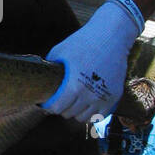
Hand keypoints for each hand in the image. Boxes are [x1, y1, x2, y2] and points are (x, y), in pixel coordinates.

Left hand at [41, 0, 142, 124]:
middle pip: (69, 114)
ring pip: (84, 118)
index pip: (56, 108)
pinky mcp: (114, 96)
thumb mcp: (60, 52)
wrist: (111, 36)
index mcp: (74, 86)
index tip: (48, 101)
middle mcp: (89, 95)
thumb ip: (50, 69)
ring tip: (74, 101)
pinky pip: (99, 115)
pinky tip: (87, 103)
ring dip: (77, 111)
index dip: (49, 106)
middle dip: (63, 107)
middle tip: (61, 98)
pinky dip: (92, 112)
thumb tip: (40, 79)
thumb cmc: (83, 42)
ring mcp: (103, 97)